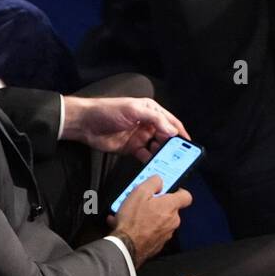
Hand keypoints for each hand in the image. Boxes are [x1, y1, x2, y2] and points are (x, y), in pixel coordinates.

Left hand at [61, 96, 189, 161]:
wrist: (85, 123)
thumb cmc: (108, 111)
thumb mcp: (134, 110)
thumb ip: (155, 120)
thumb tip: (173, 132)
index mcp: (151, 111)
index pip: (171, 122)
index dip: (181, 133)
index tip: (189, 144)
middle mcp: (148, 124)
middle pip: (166, 136)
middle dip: (173, 145)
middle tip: (180, 156)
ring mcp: (140, 137)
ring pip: (157, 147)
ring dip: (163, 154)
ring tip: (169, 162)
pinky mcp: (132, 149)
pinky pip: (146, 156)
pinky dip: (151, 161)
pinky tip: (155, 165)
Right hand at [105, 175, 190, 265]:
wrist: (126, 247)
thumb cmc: (132, 222)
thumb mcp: (139, 193)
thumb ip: (152, 183)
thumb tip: (159, 180)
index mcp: (170, 206)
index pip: (186, 196)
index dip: (178, 191)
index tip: (170, 189)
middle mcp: (172, 220)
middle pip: (170, 208)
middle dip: (157, 205)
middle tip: (143, 203)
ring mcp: (167, 233)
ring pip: (160, 220)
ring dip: (149, 217)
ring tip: (132, 216)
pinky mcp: (159, 243)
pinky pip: (154, 231)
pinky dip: (145, 228)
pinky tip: (131, 226)